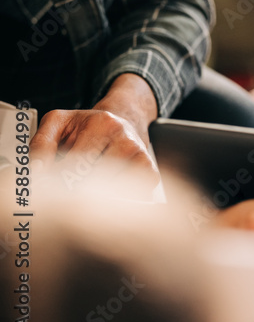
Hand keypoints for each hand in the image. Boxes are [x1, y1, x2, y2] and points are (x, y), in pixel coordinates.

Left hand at [30, 74, 158, 190]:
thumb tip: (36, 172)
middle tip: (61, 199)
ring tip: (84, 190)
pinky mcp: (150, 171)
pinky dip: (116, 200)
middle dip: (72, 194)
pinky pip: (131, 196)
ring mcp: (141, 156)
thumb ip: (40, 144)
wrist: (122, 121)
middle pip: (93, 182)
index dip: (56, 184)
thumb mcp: (58, 123)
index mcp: (102, 124)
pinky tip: (106, 192)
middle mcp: (126, 138)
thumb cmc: (87, 127)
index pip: (74, 166)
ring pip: (111, 192)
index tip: (45, 194)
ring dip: (94, 199)